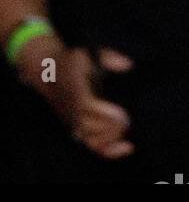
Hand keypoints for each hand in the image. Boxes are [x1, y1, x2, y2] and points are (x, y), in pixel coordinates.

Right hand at [38, 45, 134, 159]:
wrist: (47, 71)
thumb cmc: (73, 60)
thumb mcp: (89, 52)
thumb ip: (109, 57)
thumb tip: (128, 65)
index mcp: (77, 91)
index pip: (88, 107)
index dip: (104, 114)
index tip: (120, 113)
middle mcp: (73, 109)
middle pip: (89, 128)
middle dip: (109, 128)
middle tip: (126, 120)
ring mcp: (73, 119)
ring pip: (89, 139)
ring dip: (109, 141)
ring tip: (126, 136)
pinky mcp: (76, 125)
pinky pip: (89, 142)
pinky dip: (106, 149)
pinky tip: (125, 147)